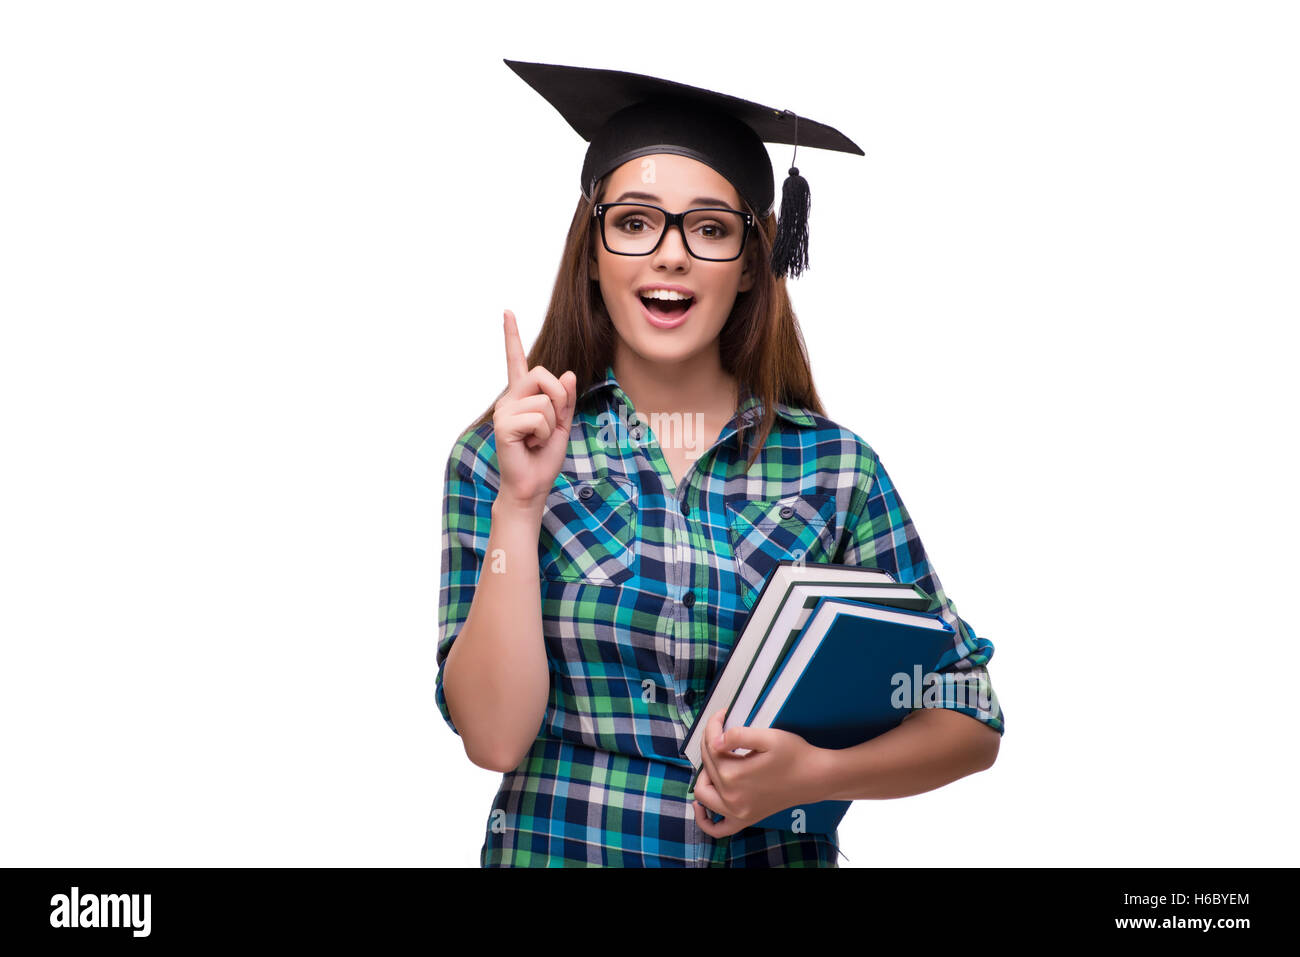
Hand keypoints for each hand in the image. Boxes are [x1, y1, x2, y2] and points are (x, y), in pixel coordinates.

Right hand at [493, 309, 576, 508]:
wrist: (532, 485)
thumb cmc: (544, 457)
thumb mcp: (563, 424)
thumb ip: (566, 399)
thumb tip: (568, 373)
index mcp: (523, 396)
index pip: (516, 360)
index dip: (511, 336)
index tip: (507, 312)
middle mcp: (510, 398)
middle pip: (544, 376)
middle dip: (560, 400)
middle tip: (549, 426)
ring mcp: (504, 410)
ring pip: (546, 401)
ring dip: (551, 425)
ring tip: (536, 440)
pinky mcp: (503, 424)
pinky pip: (538, 418)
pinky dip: (543, 435)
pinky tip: (529, 445)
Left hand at [691, 709, 828, 837]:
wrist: (815, 777)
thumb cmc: (794, 755)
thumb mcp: (768, 737)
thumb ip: (738, 736)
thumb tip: (714, 740)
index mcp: (734, 775)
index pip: (711, 746)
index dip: (713, 726)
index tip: (722, 714)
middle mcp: (731, 797)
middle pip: (706, 766)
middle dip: (709, 743)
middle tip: (721, 729)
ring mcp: (737, 812)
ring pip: (703, 794)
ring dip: (704, 775)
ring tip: (717, 759)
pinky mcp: (745, 819)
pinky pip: (717, 828)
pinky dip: (705, 819)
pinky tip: (702, 806)